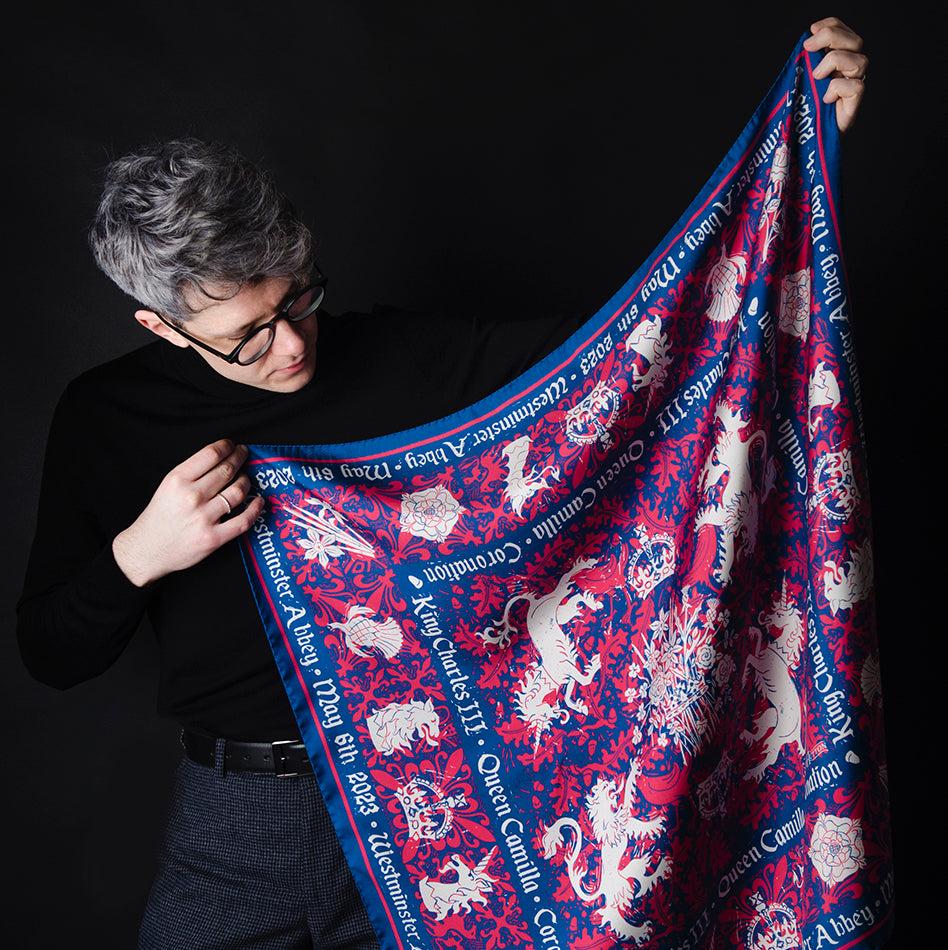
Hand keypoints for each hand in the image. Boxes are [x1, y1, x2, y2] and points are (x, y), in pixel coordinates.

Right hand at [112, 438, 264, 586]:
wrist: (148, 549)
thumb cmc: (160, 516)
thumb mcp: (168, 486)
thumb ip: (191, 473)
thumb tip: (221, 458)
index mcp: (178, 480)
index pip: (210, 455)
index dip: (227, 447)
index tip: (233, 446)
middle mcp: (191, 497)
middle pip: (227, 470)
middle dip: (239, 458)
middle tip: (244, 455)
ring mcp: (204, 518)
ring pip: (238, 491)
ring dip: (246, 482)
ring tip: (245, 479)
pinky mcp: (213, 538)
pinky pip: (243, 521)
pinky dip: (255, 509)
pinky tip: (259, 501)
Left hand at [804, 16, 867, 134]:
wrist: (809, 142)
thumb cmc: (804, 112)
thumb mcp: (800, 83)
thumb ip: (804, 66)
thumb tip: (801, 49)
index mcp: (838, 61)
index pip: (843, 33)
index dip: (831, 26)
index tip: (812, 30)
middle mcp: (850, 71)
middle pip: (855, 42)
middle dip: (831, 37)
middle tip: (808, 48)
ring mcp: (854, 86)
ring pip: (860, 60)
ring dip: (835, 61)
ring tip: (816, 76)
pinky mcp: (854, 103)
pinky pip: (856, 86)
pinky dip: (838, 87)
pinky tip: (825, 98)